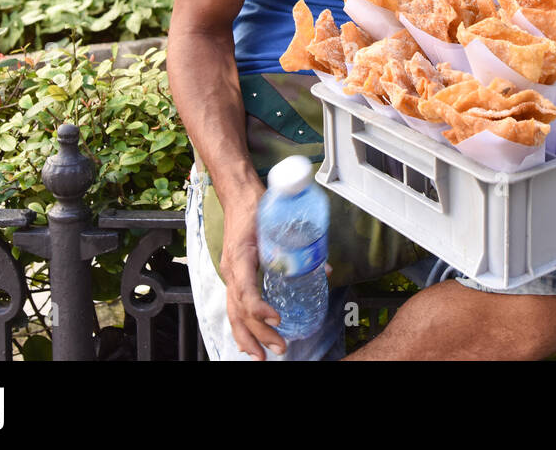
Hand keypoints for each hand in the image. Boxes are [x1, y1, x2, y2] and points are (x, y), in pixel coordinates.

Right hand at [220, 189, 287, 359]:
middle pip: (239, 310)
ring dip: (247, 338)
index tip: (277, 319)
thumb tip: (326, 268)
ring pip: (233, 314)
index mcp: (241, 258)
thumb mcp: (279, 223)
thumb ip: (302, 244)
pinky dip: (241, 327)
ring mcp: (230, 275)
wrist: (239, 198)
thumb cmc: (257, 208)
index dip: (259, 309)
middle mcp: (232, 270)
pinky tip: (250, 342)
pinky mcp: (234, 277)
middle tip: (280, 347)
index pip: (245, 290)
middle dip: (258, 333)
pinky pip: (234, 307)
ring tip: (261, 357)